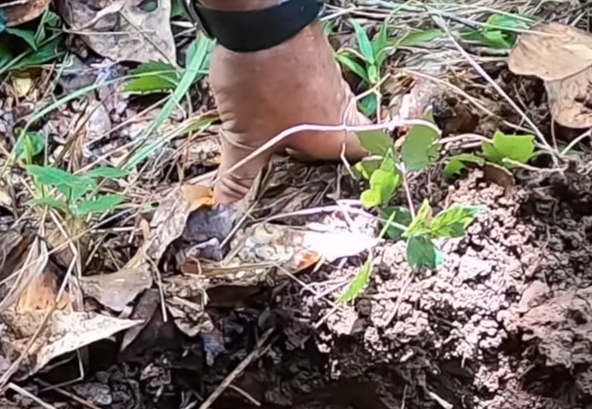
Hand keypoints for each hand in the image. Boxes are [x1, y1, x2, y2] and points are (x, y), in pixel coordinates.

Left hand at [209, 24, 366, 204]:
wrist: (260, 22)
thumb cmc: (260, 87)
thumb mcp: (244, 139)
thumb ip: (240, 174)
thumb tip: (226, 204)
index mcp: (336, 137)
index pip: (365, 159)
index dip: (355, 171)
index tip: (335, 181)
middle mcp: (343, 108)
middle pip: (345, 134)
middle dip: (322, 147)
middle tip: (296, 157)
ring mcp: (332, 78)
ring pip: (328, 108)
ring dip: (306, 120)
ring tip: (275, 128)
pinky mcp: (316, 56)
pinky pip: (313, 84)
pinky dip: (296, 94)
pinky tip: (271, 96)